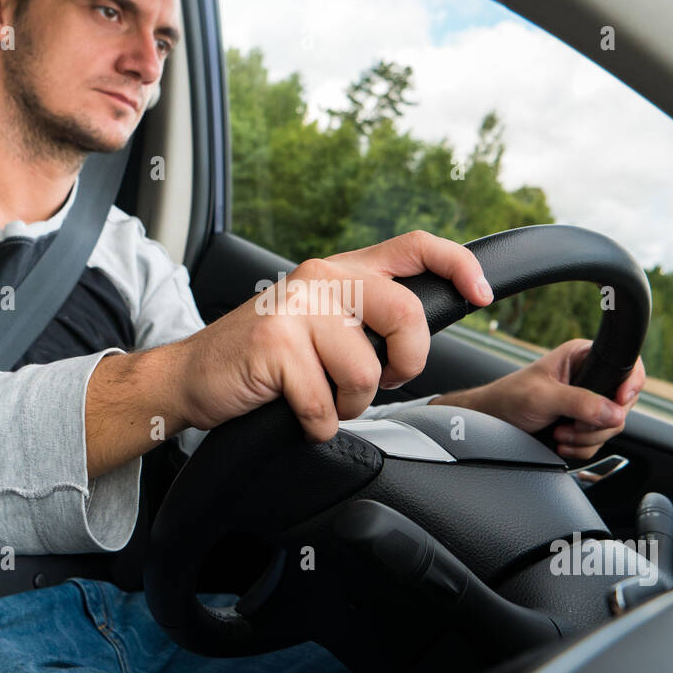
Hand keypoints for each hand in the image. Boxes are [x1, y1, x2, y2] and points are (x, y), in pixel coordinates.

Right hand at [178, 230, 493, 442]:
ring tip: (319, 397)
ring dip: (348, 405)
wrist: (193, 377)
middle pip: (406, 316)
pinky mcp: (275, 344)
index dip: (459, 266)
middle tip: (381, 380)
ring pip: (366, 372)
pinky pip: (325, 405)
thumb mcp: (321, 323)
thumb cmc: (264, 360)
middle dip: (406, 364)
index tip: (480, 296)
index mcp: (341, 271)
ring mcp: (296, 308)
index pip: (416, 247)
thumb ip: (367, 316)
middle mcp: (321, 278)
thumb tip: (423, 334)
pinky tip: (294, 412)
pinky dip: (316, 425)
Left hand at [455, 338, 644, 459]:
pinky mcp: (583, 424)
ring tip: (559, 432)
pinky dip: (581, 447)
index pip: (628, 366)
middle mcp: (590, 377)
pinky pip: (599, 442)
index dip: (630, 386)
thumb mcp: (543, 397)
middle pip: (622, 405)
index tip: (620, 403)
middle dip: (596, 423)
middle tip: (571, 423)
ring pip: (612, 427)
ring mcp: (589, 403)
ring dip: (585, 438)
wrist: (492, 421)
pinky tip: (561, 441)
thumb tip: (614, 412)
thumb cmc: (509, 397)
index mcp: (583, 356)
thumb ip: (579, 402)